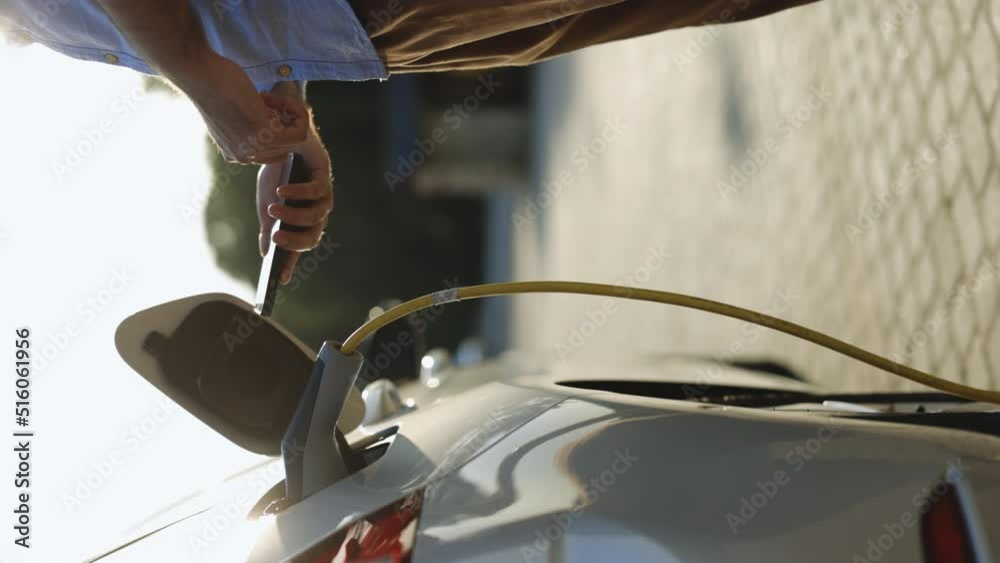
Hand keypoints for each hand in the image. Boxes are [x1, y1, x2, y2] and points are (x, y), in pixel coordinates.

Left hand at [177, 52, 309, 162]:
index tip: (263, 106)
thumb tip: (273, 119)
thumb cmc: (210, 84)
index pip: (271, 153)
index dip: (275, 127)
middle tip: (268, 101)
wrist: (199, 76)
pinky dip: (296, 112)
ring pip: (295, 139)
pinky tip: (276, 98)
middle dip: (284, 122)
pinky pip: (300, 132)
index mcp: (234, 153)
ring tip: (268, 97)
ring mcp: (257, 148)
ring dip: (289, 113)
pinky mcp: (267, 135)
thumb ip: (248, 124)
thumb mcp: (231, 112)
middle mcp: (245, 156)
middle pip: (285, 147)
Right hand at [257, 130, 333, 283]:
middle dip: (293, 240)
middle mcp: (317, 213)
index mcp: (304, 222)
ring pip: (314, 215)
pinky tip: (282, 192)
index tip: (280, 280)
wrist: (281, 141)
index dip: (290, 263)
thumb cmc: (275, 176)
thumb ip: (268, 229)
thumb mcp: (267, 205)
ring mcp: (323, 196)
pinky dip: (298, 192)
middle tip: (275, 238)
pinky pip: (316, 190)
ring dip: (292, 215)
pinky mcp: (324, 176)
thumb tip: (265, 253)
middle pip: (312, 235)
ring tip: (273, 209)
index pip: (299, 247)